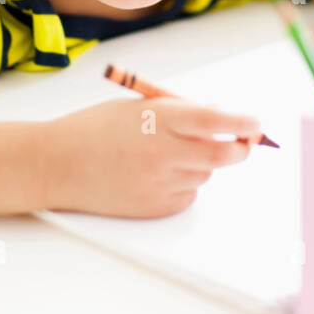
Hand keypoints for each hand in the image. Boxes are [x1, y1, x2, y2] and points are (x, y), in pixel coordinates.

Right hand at [45, 95, 259, 217]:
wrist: (56, 164)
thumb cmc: (95, 128)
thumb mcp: (137, 106)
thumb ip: (177, 112)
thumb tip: (219, 118)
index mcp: (159, 119)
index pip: (215, 120)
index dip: (242, 122)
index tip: (256, 122)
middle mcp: (164, 152)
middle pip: (224, 154)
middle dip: (239, 147)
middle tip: (242, 142)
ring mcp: (160, 183)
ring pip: (205, 174)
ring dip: (200, 163)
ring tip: (165, 155)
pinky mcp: (155, 207)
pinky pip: (187, 194)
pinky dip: (182, 183)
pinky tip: (152, 175)